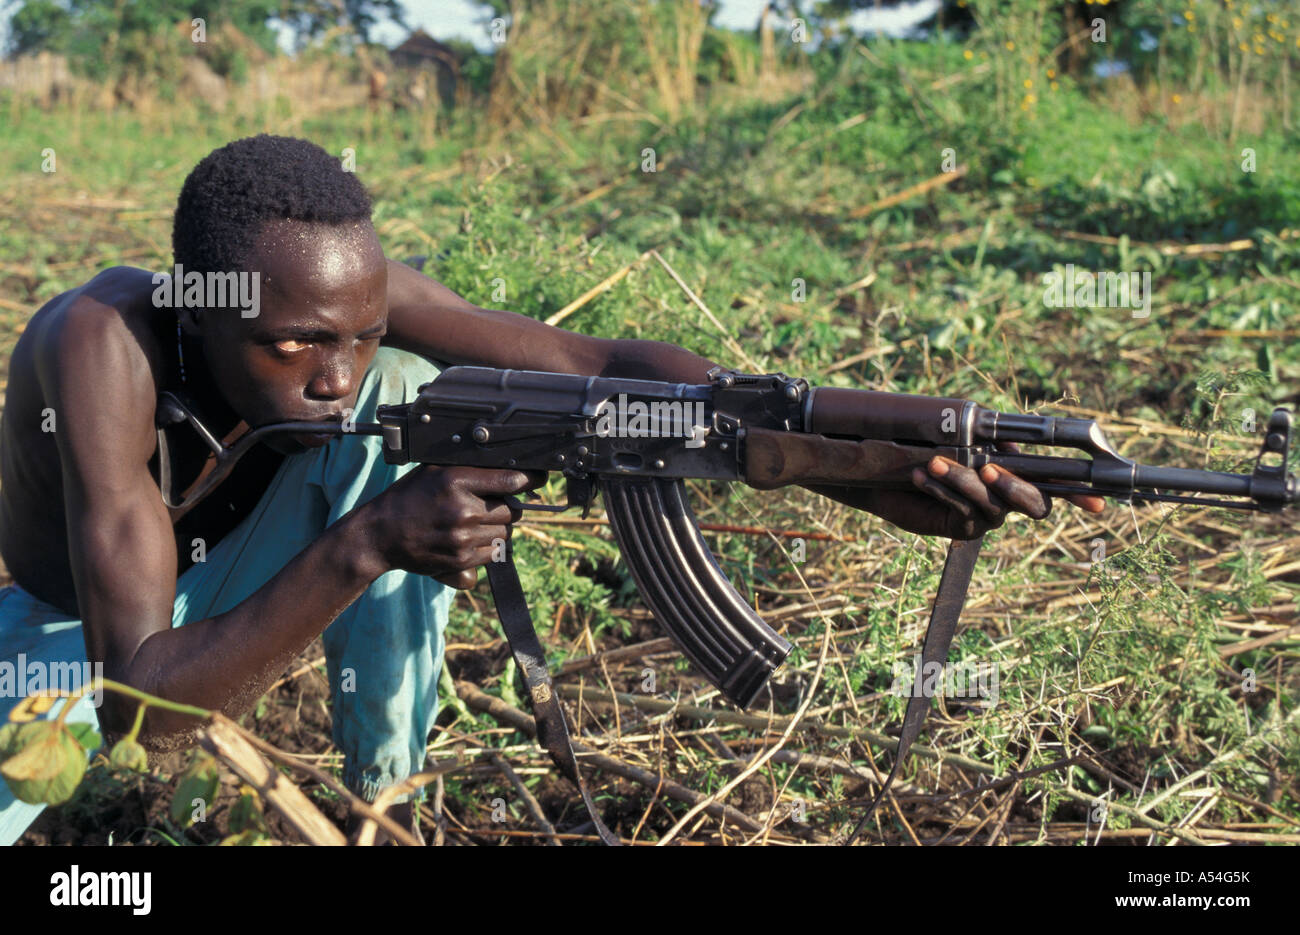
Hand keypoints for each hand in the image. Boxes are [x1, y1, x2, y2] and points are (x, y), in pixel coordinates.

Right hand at [360, 466, 546, 587]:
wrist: (381, 534)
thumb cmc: (409, 497)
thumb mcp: (436, 472)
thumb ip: (472, 470)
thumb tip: (512, 471)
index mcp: (456, 481)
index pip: (511, 480)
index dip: (531, 479)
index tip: (539, 478)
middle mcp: (462, 510)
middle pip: (512, 511)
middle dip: (507, 508)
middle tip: (488, 505)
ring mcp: (463, 538)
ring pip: (505, 534)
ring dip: (498, 529)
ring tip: (474, 523)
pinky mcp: (461, 561)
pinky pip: (493, 554)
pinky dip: (488, 547)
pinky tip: (468, 539)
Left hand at [896, 442, 1104, 538]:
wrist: (888, 473)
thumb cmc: (928, 449)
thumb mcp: (962, 438)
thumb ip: (991, 441)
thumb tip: (1010, 449)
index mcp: (1016, 473)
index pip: (1054, 483)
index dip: (1079, 494)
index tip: (1099, 503)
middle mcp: (1010, 499)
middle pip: (1034, 502)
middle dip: (1013, 486)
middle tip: (987, 469)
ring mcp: (990, 516)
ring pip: (991, 503)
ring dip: (961, 479)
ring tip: (932, 462)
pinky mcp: (966, 528)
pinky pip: (964, 510)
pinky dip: (943, 490)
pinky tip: (921, 477)